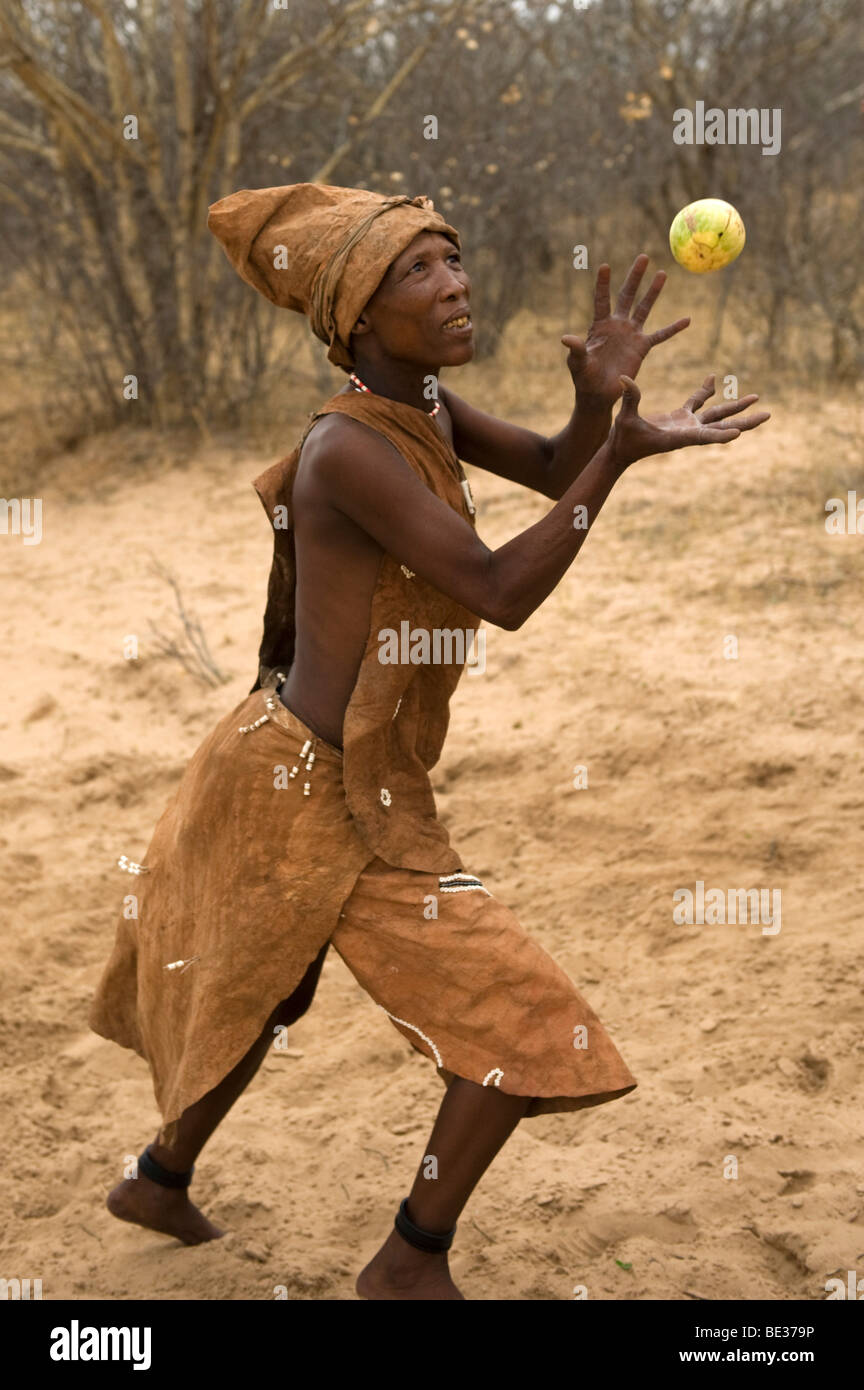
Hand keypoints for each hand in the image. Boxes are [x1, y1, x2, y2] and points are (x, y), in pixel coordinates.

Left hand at [562, 254, 690, 408]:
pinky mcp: (642, 348)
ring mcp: (631, 334)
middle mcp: (617, 325)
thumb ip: (575, 349)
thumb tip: (565, 338)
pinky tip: (687, 319)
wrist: (599, 394)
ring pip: (644, 308)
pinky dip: (673, 328)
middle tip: (643, 257)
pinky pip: (661, 335)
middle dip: (635, 277)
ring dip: (653, 292)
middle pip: (627, 296)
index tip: (605, 266)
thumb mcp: (577, 363)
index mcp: (600, 326)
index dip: (603, 284)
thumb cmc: (584, 378)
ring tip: (662, 273)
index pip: (601, 300)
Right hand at [609, 374, 770, 469]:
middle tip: (767, 415)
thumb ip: (630, 399)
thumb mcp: (625, 419)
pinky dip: (707, 391)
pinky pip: (698, 402)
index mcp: (678, 437)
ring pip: (716, 414)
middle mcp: (688, 432)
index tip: (737, 435)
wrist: (620, 450)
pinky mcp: (680, 417)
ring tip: (756, 398)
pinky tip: (714, 379)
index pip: (703, 436)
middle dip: (745, 421)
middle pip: (722, 426)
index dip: (720, 435)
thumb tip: (624, 378)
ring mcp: (686, 424)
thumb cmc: (623, 440)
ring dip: (736, 407)